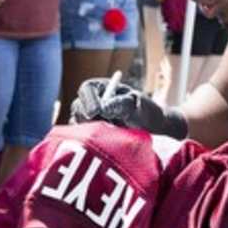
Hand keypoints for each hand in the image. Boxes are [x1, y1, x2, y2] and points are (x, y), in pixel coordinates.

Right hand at [71, 78, 187, 137]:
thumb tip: (101, 108)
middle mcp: (91, 101)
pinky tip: (105, 140)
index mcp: (101, 87)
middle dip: (88, 117)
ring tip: (112, 131)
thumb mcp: (135, 105)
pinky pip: (81, 136)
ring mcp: (87, 117)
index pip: (87, 89)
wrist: (149, 128)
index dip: (89, 100)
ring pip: (78, 123)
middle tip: (105, 125)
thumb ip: (119, 104)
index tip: (95, 111)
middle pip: (78, 106)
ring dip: (92, 129)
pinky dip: (90, 139)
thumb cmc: (144, 110)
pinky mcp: (88, 132)